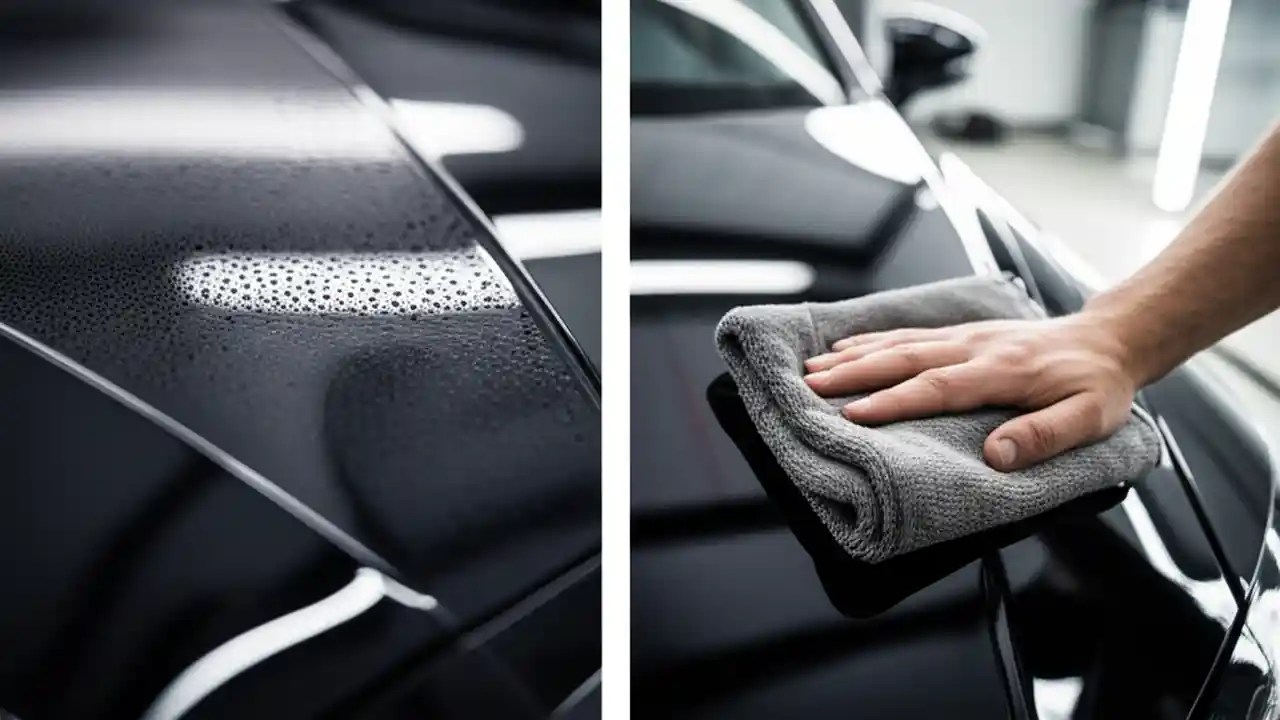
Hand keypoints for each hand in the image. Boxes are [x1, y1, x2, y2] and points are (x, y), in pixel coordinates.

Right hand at [802, 315, 1138, 470]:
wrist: (1109, 338)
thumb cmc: (1098, 385)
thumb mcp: (1091, 418)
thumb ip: (1045, 436)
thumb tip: (996, 454)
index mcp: (1002, 371)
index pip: (937, 387)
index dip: (893, 401)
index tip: (853, 414)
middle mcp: (975, 348)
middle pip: (904, 359)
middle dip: (854, 373)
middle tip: (810, 386)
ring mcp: (965, 337)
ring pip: (901, 343)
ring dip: (854, 355)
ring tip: (812, 367)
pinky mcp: (961, 334)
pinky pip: (910, 334)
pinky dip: (873, 339)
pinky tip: (845, 347)